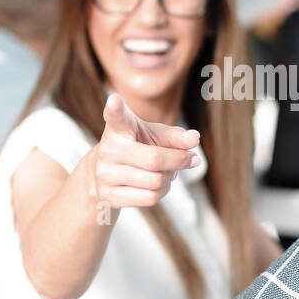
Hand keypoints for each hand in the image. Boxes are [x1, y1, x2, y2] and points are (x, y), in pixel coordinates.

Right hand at [92, 94, 199, 210]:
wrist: (103, 175)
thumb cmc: (136, 149)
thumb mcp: (153, 137)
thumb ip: (175, 136)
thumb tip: (194, 139)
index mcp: (118, 129)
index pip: (115, 118)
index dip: (115, 109)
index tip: (115, 101)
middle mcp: (108, 150)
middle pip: (154, 160)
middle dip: (179, 160)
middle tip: (190, 158)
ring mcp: (106, 174)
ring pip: (155, 181)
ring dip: (171, 178)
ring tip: (168, 172)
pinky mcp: (109, 196)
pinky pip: (150, 197)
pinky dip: (163, 191)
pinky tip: (160, 185)